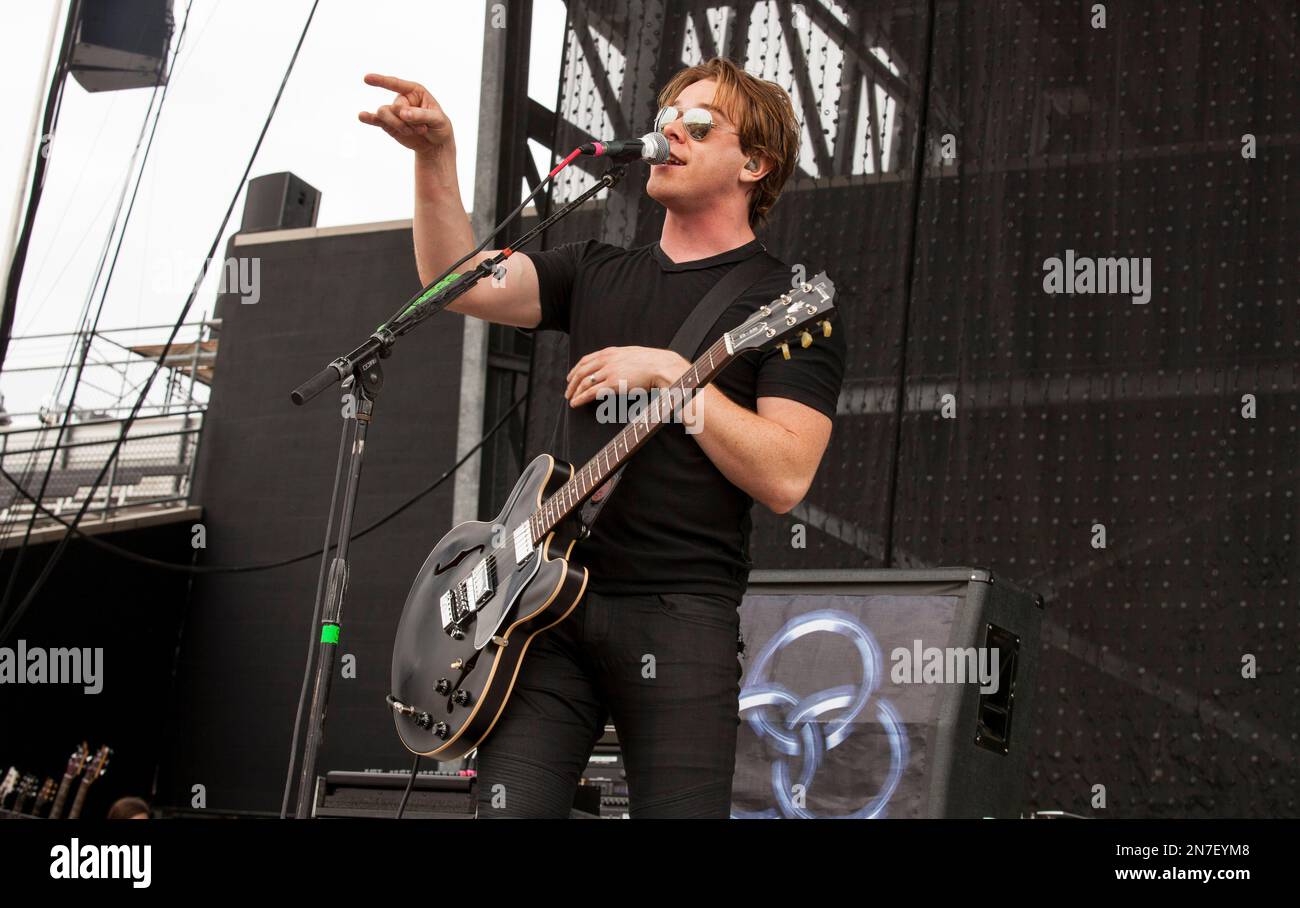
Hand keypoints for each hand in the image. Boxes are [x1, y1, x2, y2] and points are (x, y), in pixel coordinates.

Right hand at [358, 73, 452, 156]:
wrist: (436, 144)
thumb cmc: (439, 126)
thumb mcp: (437, 119)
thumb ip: (421, 115)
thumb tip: (402, 113)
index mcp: (414, 91)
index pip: (396, 84)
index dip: (381, 81)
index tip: (366, 79)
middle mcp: (402, 99)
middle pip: (394, 106)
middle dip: (408, 120)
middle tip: (422, 128)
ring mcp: (394, 112)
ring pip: (384, 114)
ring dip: (398, 125)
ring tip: (412, 132)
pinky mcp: (388, 124)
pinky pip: (376, 120)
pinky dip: (369, 118)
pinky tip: (362, 116)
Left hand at [564, 346, 689, 407]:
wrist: (660, 366)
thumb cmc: (651, 363)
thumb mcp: (631, 354)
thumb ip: (620, 359)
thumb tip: (617, 366)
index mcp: (610, 352)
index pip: (586, 359)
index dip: (576, 369)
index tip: (571, 377)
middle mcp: (606, 360)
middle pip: (582, 370)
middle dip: (572, 382)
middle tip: (568, 390)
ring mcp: (608, 371)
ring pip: (584, 382)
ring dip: (574, 391)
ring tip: (570, 399)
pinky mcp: (612, 384)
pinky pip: (591, 392)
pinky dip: (580, 398)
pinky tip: (576, 403)